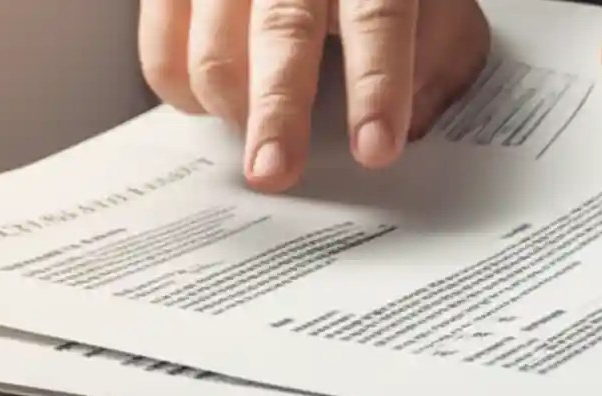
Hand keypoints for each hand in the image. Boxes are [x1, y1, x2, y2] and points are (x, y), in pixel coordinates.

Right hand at [138, 0, 489, 191]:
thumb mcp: (437, 3)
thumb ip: (440, 55)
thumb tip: (413, 126)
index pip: (376, 17)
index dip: (376, 87)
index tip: (376, 149)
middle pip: (281, 31)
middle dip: (278, 112)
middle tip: (274, 172)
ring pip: (212, 49)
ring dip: (235, 111)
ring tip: (260, 136)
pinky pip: (161, 53)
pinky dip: (185, 96)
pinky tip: (217, 104)